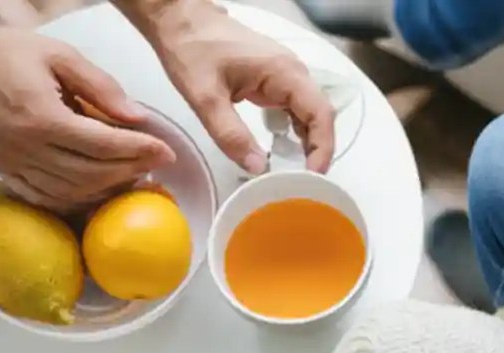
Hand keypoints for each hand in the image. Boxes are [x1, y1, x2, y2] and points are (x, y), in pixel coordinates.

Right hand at [0, 27, 174, 210]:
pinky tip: (99, 190)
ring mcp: (15, 165)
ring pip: (73, 192)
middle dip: (131, 171)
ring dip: (109, 189)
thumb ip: (101, 86)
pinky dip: (79, 200)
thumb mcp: (58, 55)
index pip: (103, 144)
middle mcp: (28, 148)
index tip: (166, 152)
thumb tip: (137, 117)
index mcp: (42, 117)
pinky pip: (48, 199)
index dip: (140, 151)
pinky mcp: (7, 173)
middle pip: (92, 174)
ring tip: (134, 175)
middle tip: (155, 163)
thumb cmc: (4, 56)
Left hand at [151, 3, 334, 173]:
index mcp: (284, 73)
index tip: (313, 175)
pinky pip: (295, 109)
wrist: (181, 20)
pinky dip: (295, 132)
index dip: (323, 147)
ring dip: (309, 142)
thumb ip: (230, 134)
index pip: (320, 114)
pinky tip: (284, 151)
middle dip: (319, 149)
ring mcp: (285, 75)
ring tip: (297, 171)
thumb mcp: (205, 97)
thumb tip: (256, 168)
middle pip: (320, 115)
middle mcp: (292, 72)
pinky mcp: (275, 80)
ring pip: (310, 113)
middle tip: (306, 181)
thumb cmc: (192, 50)